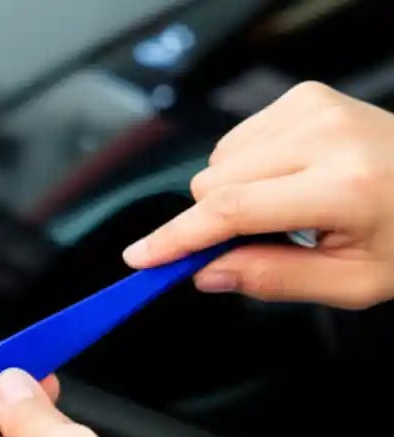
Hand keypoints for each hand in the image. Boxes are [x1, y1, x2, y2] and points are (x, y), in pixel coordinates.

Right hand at [122, 81, 393, 309]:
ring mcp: (314, 108)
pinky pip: (236, 142)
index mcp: (344, 187)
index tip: (140, 258)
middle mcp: (326, 136)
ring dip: (234, 193)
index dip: (177, 239)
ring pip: (218, 162)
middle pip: (214, 185)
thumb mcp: (354, 282)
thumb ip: (275, 279)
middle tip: (256, 244)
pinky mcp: (305, 96)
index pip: (232, 212)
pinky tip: (288, 180)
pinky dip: (248, 168)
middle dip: (216, 222)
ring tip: (287, 208)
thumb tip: (206, 272)